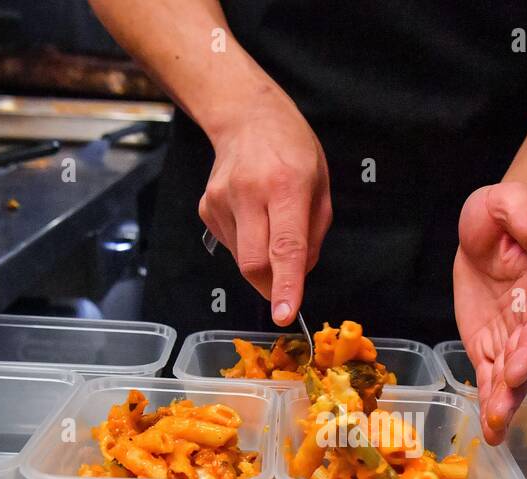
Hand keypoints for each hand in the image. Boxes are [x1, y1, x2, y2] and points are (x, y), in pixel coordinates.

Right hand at [198, 90, 332, 324]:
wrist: (246, 116)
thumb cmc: (291, 149)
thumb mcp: (321, 185)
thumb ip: (314, 234)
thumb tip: (298, 274)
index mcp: (286, 186)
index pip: (285, 247)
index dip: (286, 285)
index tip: (285, 314)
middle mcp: (249, 193)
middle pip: (254, 264)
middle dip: (272, 286)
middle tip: (286, 284)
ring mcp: (221, 201)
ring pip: (242, 260)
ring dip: (262, 261)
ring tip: (271, 225)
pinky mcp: (206, 208)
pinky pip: (230, 246)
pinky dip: (247, 245)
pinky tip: (253, 218)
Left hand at [454, 183, 526, 443]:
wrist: (495, 227)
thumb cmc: (506, 211)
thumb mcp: (510, 202)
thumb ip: (526, 217)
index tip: (515, 371)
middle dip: (515, 389)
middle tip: (500, 417)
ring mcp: (513, 335)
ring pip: (511, 376)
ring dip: (503, 405)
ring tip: (493, 434)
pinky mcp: (491, 344)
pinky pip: (491, 376)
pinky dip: (488, 400)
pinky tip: (486, 428)